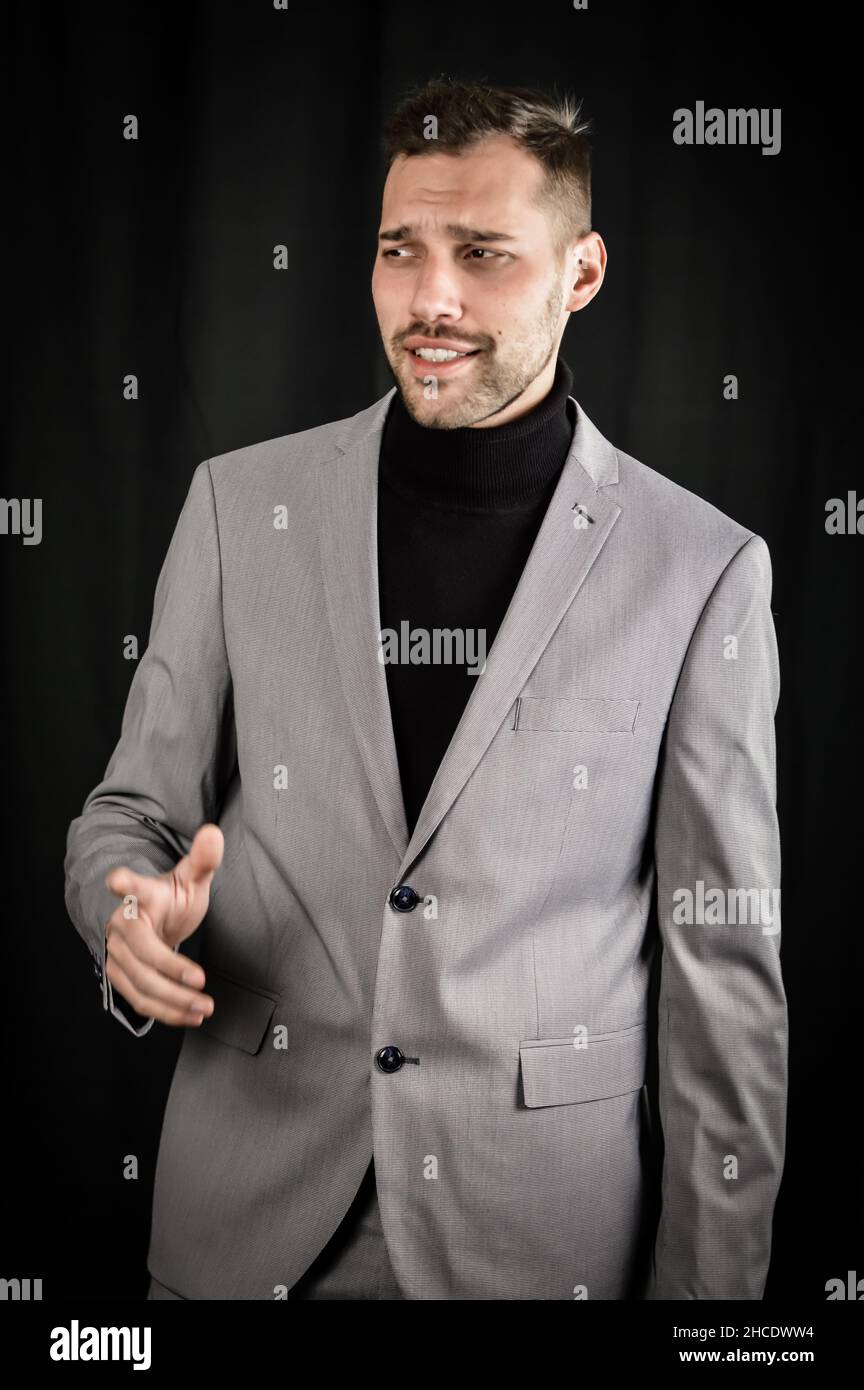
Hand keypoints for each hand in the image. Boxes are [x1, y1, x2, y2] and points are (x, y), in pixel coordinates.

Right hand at [102, 823, 223, 1026]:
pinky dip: (166, 1011)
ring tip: (204, 1007)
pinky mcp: (121, 976)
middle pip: (142, 951)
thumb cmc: (170, 899)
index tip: (117, 879)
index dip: (124, 883)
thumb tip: (214, 833)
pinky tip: (191, 1016)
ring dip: (173, 999)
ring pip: (141, 982)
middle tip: (200, 982)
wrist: (151, 920)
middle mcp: (123, 924)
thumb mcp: (190, 878)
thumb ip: (204, 860)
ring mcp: (119, 953)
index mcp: (141, 895)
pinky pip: (141, 999)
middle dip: (170, 969)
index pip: (131, 887)